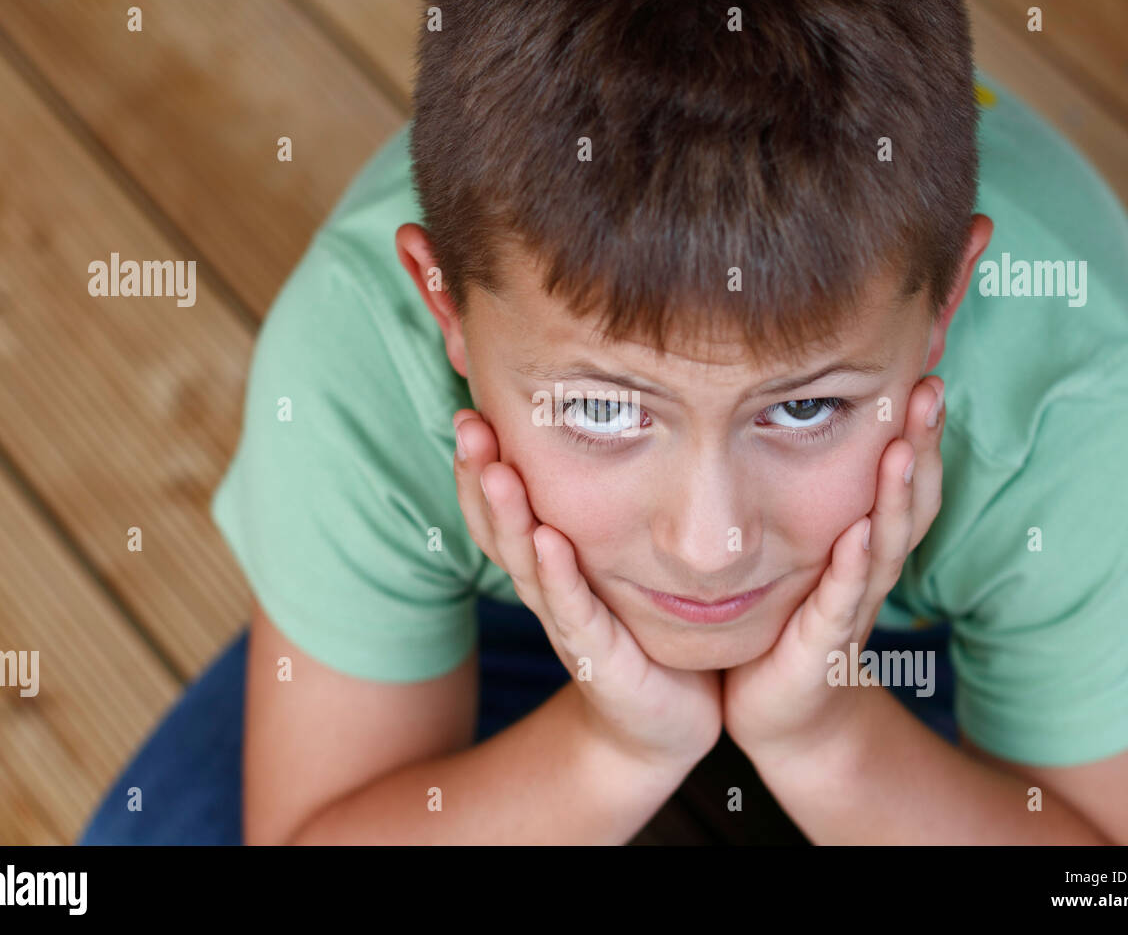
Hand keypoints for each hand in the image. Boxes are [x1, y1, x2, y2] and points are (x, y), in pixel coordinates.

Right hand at [452, 409, 723, 770]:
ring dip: (508, 515)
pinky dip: (558, 574)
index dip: (480, 460)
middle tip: (468, 421)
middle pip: (498, 524)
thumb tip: (610, 424)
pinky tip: (549, 538)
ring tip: (496, 467)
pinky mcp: (595, 654)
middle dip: (480, 473)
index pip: (500, 504)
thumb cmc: (640, 630)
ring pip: (525, 561)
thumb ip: (602, 507)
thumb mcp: (616, 559)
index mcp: (546, 560)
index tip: (471, 407)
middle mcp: (546, 586)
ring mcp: (566, 621)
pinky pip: (572, 609)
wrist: (660, 721)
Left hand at [722, 376, 946, 764]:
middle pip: (910, 503)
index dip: (918, 431)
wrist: (778, 711)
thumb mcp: (801, 549)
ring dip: (896, 497)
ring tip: (903, 447)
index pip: (903, 480)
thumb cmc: (786, 621)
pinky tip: (858, 534)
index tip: (925, 373)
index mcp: (865, 545)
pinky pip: (842, 603)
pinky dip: (852, 569)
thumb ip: (809, 495)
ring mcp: (851, 609)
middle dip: (922, 446)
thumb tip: (795, 415)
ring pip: (885, 547)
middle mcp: (868, 572)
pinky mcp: (823, 647)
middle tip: (930, 387)